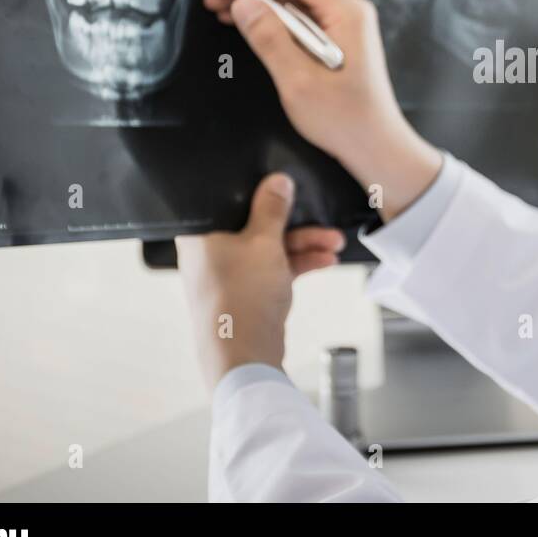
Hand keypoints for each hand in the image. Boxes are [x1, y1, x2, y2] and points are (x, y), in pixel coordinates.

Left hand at [177, 172, 345, 389]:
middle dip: (297, 225)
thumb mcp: (263, 242)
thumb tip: (277, 181)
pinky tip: (326, 261)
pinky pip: (275, 269)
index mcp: (201, 236)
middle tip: (324, 223)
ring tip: (336, 244)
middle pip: (257, 225)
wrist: (244, 355)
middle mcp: (212, 253)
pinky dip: (298, 264)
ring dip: (305, 245)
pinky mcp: (248, 293)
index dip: (257, 193)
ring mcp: (231, 275)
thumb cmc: (242, 296)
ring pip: (271, 248)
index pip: (228, 202)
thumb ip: (272, 209)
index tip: (285, 188)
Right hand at [202, 0, 441, 220]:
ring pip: (292, 1)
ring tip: (216, 3)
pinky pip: (297, 19)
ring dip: (255, 0)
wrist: (375, 147)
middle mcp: (348, 12)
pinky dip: (268, 18)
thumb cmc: (342, 118)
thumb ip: (269, 38)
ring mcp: (343, 26)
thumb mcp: (298, 81)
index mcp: (346, 13)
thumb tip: (242, 2)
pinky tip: (240, 21)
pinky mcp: (335, 41)